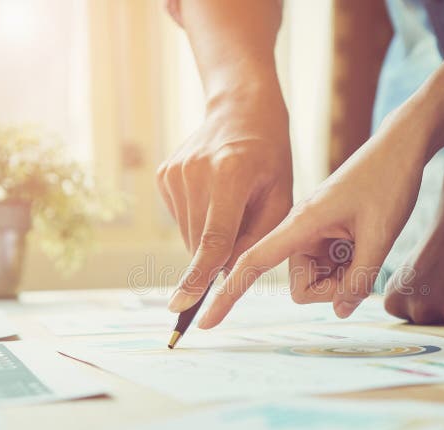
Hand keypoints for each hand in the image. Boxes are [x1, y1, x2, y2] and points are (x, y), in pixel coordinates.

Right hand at [159, 89, 291, 311]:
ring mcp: (174, 172)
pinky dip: (199, 220)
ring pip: (188, 235)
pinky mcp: (163, 175)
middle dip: (216, 258)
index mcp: (229, 175)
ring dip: (209, 237)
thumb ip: (256, 240)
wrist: (242, 109)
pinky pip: (181, 219)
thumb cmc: (270, 158)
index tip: (182, 306)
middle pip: (199, 243)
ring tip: (232, 203)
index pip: (212, 239)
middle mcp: (195, 173)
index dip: (198, 277)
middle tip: (241, 232)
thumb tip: (226, 279)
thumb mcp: (280, 197)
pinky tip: (215, 194)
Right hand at [197, 119, 428, 328]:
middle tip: (366, 263)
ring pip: (315, 277)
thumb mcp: (381, 235)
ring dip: (342, 274)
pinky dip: (345, 263)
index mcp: (301, 223)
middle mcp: (298, 228)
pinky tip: (364, 239)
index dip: (228, 293)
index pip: (252, 262)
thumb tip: (341, 311)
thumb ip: (359, 278)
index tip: (205, 321)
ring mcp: (309, 230)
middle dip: (333, 286)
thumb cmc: (388, 181)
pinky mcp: (321, 231)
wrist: (398, 147)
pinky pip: (324, 264)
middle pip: (301, 284)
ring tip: (368, 243)